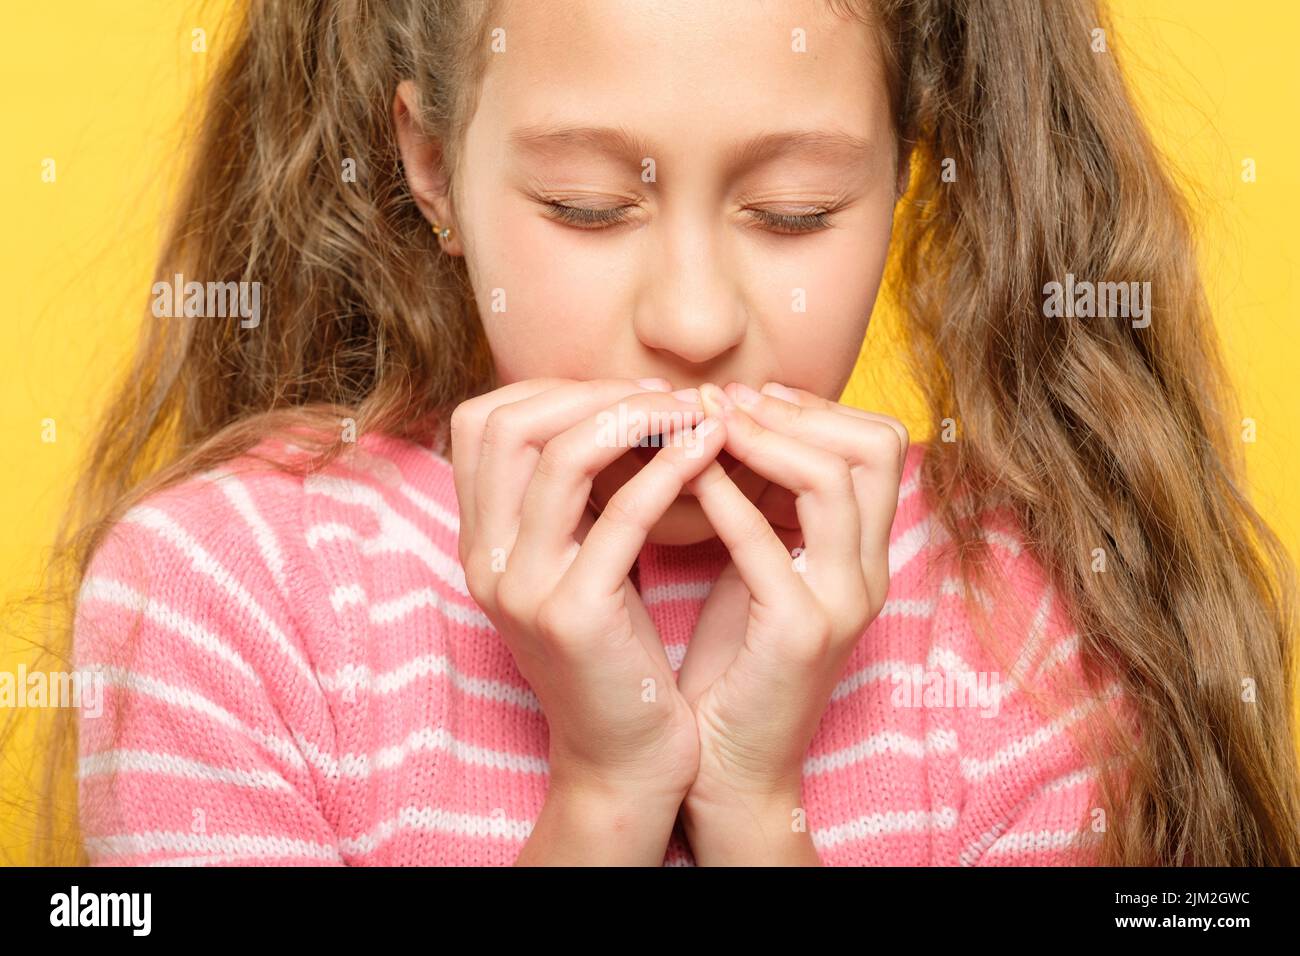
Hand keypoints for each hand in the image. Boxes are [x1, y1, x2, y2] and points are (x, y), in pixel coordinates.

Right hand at [449, 377, 726, 862]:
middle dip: (593, 393)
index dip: (557, 390)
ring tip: (697, 413)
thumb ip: (580, 499)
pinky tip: (709, 452)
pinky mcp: (574, 617)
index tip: (632, 395)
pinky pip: (619, 518)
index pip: (484, 422)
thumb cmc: (620, 657)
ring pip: (561, 458)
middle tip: (666, 398)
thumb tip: (620, 409)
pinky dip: (668, 470)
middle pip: (507, 424)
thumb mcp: (583, 565)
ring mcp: (522, 589)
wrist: (625, 761)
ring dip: (638, 419)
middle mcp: (485, 560)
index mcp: (481, 542)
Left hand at [676, 382, 907, 863]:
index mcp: (866, 554)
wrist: (731, 764)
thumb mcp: (761, 567)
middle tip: (726, 400)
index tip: (749, 396)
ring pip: (833, 481)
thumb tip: (730, 420)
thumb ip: (765, 503)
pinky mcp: (799, 633)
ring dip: (764, 439)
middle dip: (796, 410)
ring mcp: (842, 603)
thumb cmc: (736, 661)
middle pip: (875, 449)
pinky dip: (725, 498)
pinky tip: (686, 476)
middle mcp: (870, 573)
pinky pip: (766, 544)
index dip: (816, 408)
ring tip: (704, 423)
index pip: (879, 445)